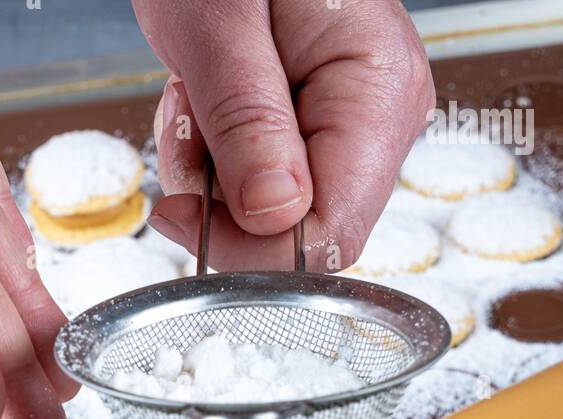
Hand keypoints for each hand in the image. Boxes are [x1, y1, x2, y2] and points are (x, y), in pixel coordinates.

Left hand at [135, 0, 433, 271]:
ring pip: (276, 215)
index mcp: (376, 92)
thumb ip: (247, 123)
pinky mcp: (317, 126)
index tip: (184, 211)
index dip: (252, 249)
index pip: (331, 233)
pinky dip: (219, 161)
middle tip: (190, 128)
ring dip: (214, 179)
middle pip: (302, 231)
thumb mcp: (218, 24)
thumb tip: (274, 214)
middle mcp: (378, 118)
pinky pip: (265, 185)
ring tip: (198, 100)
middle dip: (227, 207)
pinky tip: (210, 104)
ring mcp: (352, 125)